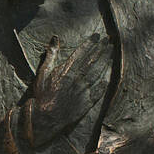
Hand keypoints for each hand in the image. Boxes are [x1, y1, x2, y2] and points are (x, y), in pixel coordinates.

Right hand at [10, 34, 112, 152]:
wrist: (44, 117)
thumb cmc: (42, 95)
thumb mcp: (43, 72)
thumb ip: (51, 55)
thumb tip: (55, 38)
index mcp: (66, 70)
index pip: (82, 53)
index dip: (91, 43)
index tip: (97, 36)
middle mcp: (77, 79)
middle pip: (93, 60)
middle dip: (102, 49)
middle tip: (109, 41)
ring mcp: (83, 91)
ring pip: (98, 73)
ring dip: (105, 62)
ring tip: (111, 54)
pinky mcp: (86, 103)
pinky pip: (98, 91)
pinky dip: (104, 83)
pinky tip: (108, 77)